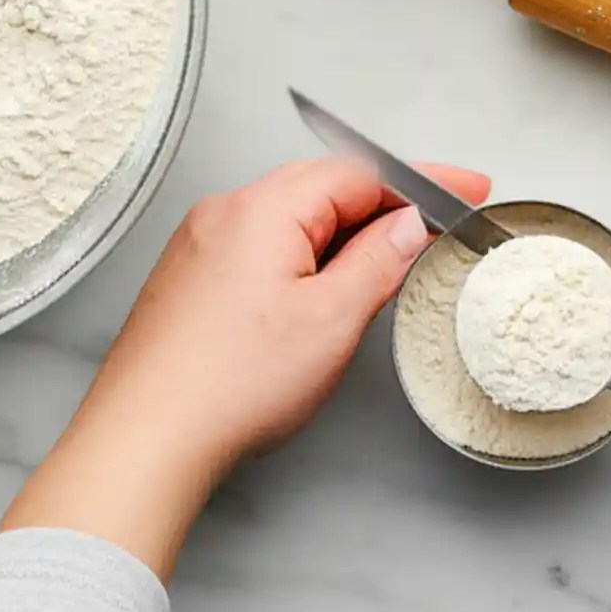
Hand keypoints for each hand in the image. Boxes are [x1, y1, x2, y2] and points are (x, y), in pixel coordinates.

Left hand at [0, 158, 490, 579]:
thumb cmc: (229, 384)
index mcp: (262, 209)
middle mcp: (226, 214)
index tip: (464, 189)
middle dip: (387, 203)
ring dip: (346, 232)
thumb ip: (378, 260)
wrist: (146, 438)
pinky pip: (264, 245)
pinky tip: (326, 288)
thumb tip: (407, 224)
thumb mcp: (332, 319)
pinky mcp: (193, 279)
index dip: (421, 180)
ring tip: (387, 264)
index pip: (360, 173)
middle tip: (438, 223)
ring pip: (293, 218)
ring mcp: (202, 245)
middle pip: (325, 187)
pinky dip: (307, 254)